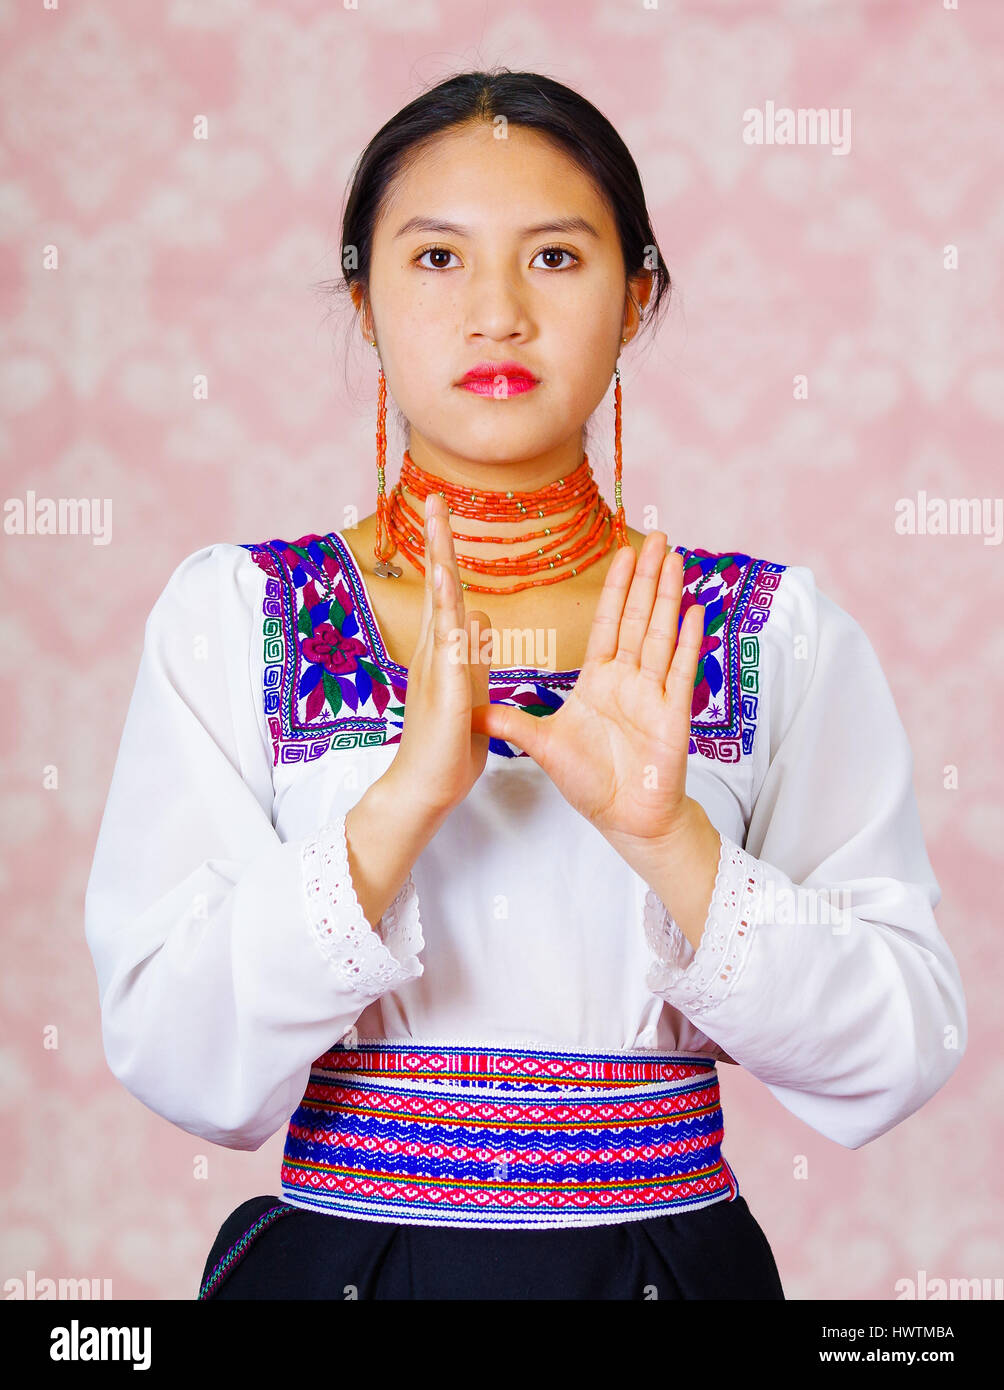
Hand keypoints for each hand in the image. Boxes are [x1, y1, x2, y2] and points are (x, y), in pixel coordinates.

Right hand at [382, 493, 493, 816]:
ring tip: (436, 516)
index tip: (447, 516)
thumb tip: (481, 617)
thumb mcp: (469, 690)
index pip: (448, 592)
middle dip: (437, 540)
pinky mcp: (444, 686)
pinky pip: (447, 638)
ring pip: (439, 602)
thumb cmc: (448, 747)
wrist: (425, 790)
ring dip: (438, 558)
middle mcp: (436, 650)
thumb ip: (473, 654)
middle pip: (439, 584)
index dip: (447, 554)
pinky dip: (445, 606)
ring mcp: (436, 666)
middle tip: (436, 496)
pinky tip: (444, 578)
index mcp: (445, 651)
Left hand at [470, 532, 705, 852]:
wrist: (626, 817)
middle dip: (647, 577)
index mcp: (598, 680)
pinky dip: (688, 640)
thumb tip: (469, 708)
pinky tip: (694, 609)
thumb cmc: (591, 782)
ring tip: (675, 558)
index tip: (622, 552)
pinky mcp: (674, 713)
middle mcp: (629, 679)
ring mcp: (654, 693)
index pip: (607, 623)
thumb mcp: (543, 745)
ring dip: (668, 596)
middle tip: (657, 538)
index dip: (615, 588)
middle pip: (637, 617)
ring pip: (660, 634)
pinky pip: (681, 669)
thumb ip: (511, 722)